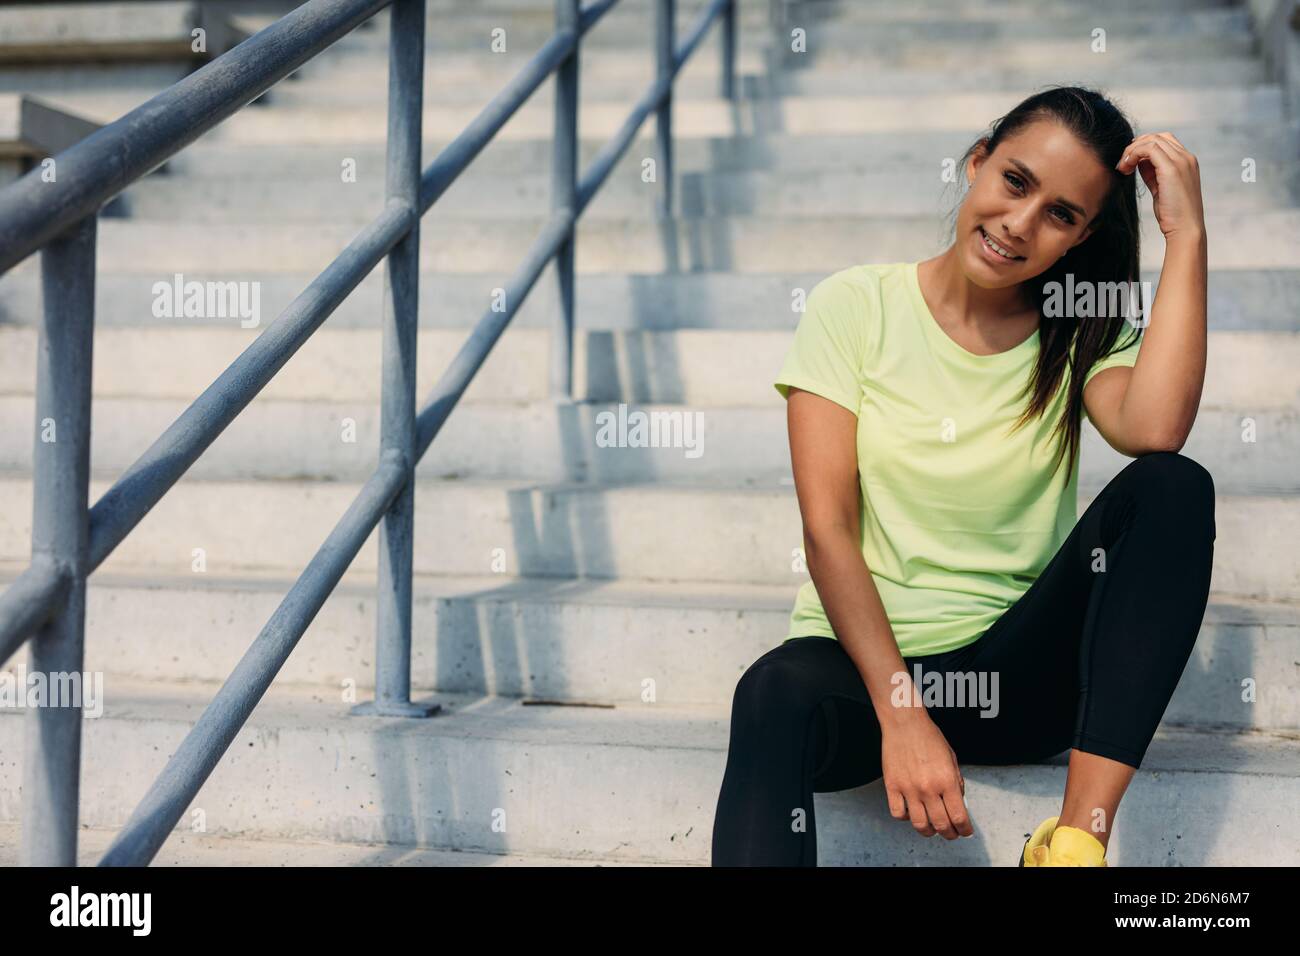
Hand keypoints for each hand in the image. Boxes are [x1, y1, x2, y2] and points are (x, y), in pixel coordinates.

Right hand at [881, 713, 973, 839]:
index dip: (964, 829)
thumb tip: (958, 803)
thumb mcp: (952, 758)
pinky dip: (905, 818)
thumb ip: (956, 782)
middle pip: (941, 825)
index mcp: (947, 781)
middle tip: (951, 834)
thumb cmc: (928, 737)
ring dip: (929, 831)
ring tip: (931, 829)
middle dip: (950, 834)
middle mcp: (929, 788)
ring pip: (920, 824)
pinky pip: (898, 813)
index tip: (965, 831)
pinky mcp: (892, 786)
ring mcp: (909, 789)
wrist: (905, 723)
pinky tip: (910, 812)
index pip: (959, 817)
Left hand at [1116, 132, 1205, 242]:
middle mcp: (1187, 158)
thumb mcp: (1160, 188)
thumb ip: (1152, 172)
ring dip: (1132, 151)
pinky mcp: (1172, 168)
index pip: (1164, 141)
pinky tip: (1126, 168)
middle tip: (1122, 164)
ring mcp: (1181, 161)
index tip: (1129, 162)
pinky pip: (1149, 148)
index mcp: (1186, 162)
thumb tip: (1138, 162)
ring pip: (1152, 140)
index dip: (1143, 147)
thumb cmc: (1172, 214)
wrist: (1185, 229)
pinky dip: (1133, 154)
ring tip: (1122, 167)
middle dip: (1135, 146)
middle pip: (1157, 137)